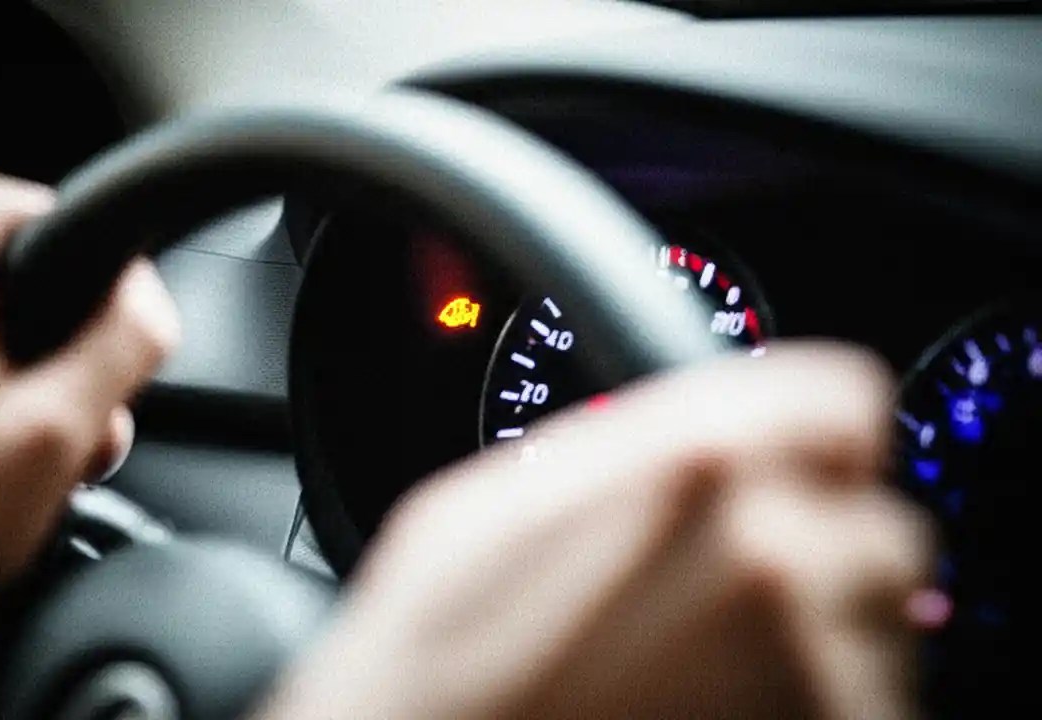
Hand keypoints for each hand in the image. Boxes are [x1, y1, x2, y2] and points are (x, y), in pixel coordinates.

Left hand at [0, 176, 178, 671]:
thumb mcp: (56, 430)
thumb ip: (114, 350)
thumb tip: (151, 296)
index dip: (66, 221)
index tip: (108, 273)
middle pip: (13, 271)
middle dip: (76, 327)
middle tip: (97, 387)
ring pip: (5, 328)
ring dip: (56, 377)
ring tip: (69, 441)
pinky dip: (23, 401)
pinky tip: (37, 460)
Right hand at [258, 344, 932, 718]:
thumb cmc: (425, 671)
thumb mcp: (479, 508)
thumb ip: (613, 450)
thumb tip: (681, 435)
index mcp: (695, 460)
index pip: (842, 401)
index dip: (805, 439)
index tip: (784, 469)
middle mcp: (777, 556)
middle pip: (870, 525)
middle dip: (810, 553)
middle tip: (717, 599)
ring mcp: (814, 670)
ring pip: (876, 627)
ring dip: (816, 641)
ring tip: (706, 674)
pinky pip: (867, 705)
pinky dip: (811, 711)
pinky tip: (717, 719)